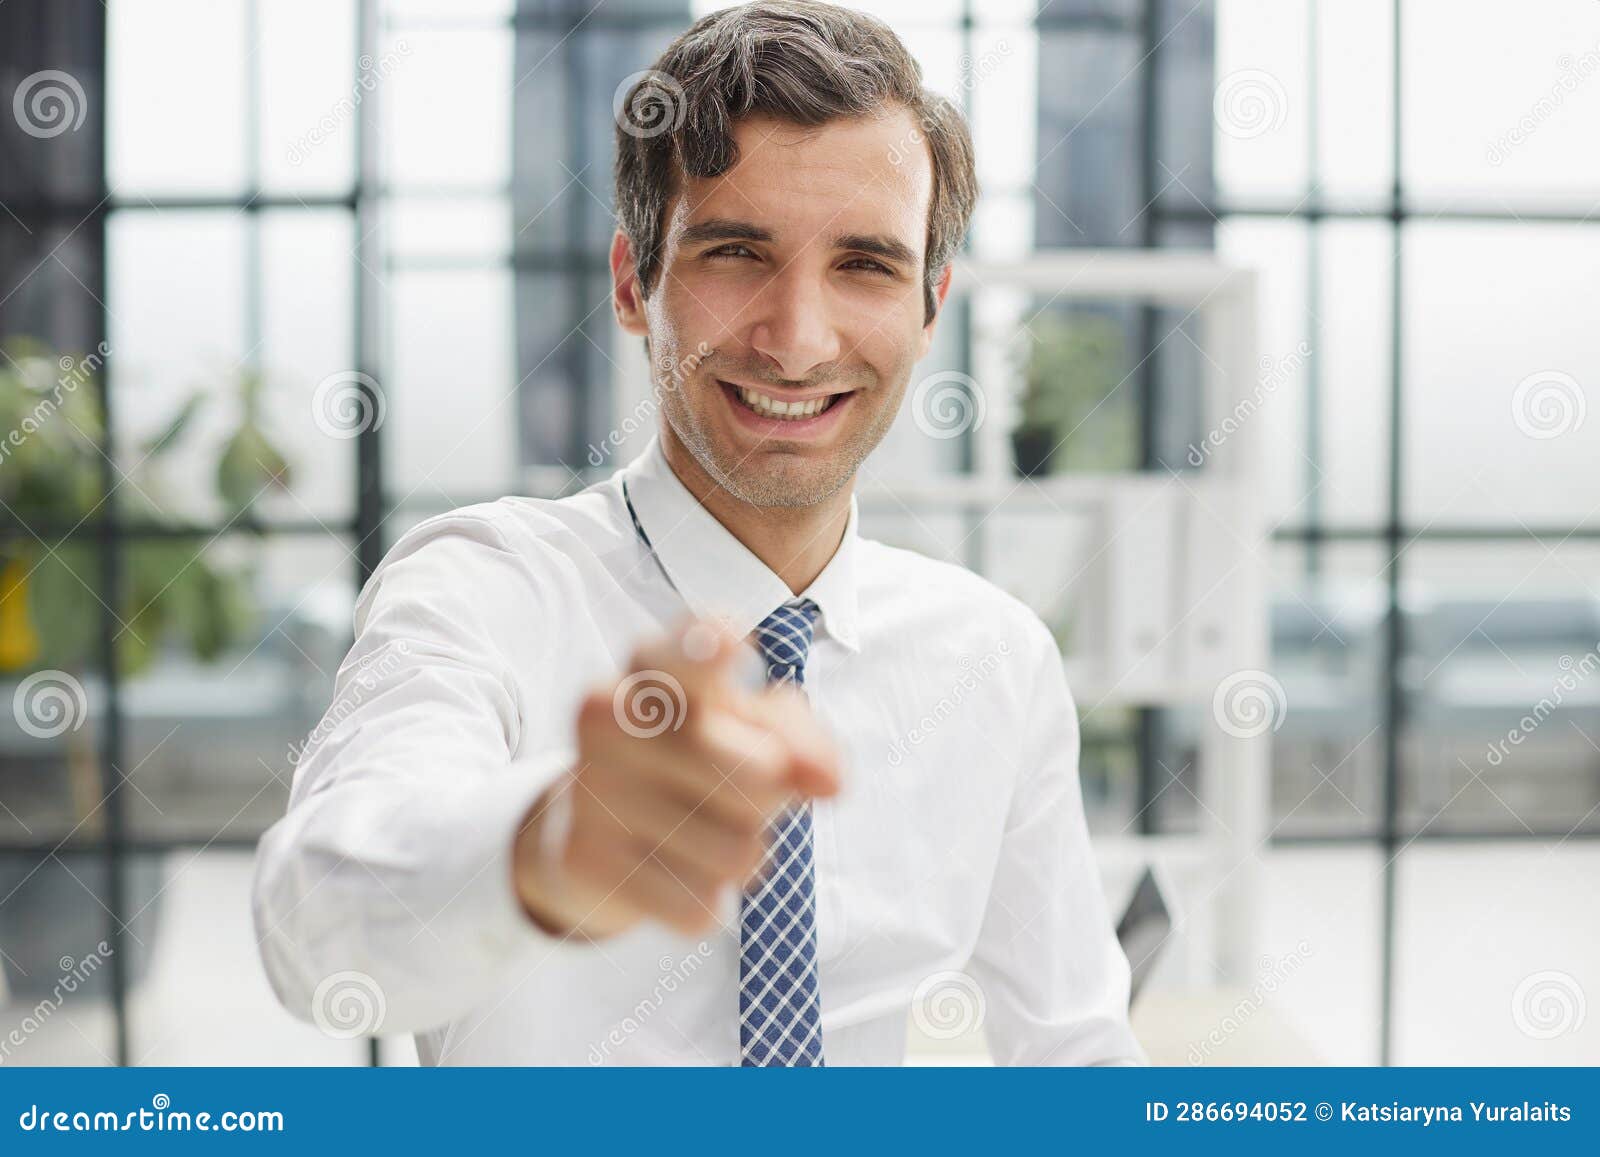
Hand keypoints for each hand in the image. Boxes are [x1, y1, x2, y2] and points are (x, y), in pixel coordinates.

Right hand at [512, 616, 839, 938]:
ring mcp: (593, 788)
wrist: (590, 826)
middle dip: (773, 797)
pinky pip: (698, 903)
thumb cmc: (690, 756)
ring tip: (696, 828)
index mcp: (655, 667)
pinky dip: (703, 898)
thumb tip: (828, 783)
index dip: (707, 649)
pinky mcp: (587, 859)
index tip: (724, 637)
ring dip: (741, 852)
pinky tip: (665, 867)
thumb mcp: (751, 728)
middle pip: (761, 774)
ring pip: (737, 851)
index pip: (684, 655)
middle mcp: (610, 716)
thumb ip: (800, 737)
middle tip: (736, 788)